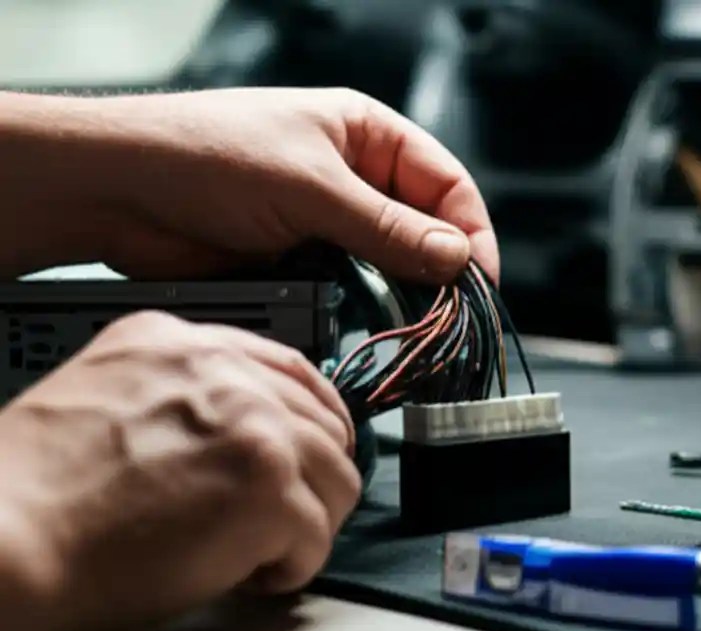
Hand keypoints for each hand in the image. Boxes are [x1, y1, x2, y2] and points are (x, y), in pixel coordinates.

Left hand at [0, 87, 497, 282]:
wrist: (118, 192)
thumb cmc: (206, 155)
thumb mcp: (312, 189)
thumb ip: (388, 229)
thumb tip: (455, 259)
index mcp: (365, 134)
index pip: (445, 182)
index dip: (469, 230)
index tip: (479, 279)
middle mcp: (353, 177)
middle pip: (423, 228)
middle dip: (439, 268)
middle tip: (452, 312)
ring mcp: (326, 221)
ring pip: (388, 265)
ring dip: (401, 292)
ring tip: (413, 322)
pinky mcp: (299, 261)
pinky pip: (350, 290)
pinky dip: (363, 309)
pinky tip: (368, 323)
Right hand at [0, 311, 360, 630]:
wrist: (4, 541)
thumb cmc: (34, 494)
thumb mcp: (103, 399)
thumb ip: (176, 398)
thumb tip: (233, 433)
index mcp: (175, 343)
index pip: (289, 367)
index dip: (313, 419)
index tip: (312, 449)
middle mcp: (223, 372)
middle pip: (325, 424)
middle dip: (312, 479)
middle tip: (283, 517)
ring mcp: (254, 426)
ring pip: (337, 479)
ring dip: (307, 525)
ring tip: (259, 551)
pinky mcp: (269, 488)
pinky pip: (316, 538)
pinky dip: (290, 569)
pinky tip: (246, 574)